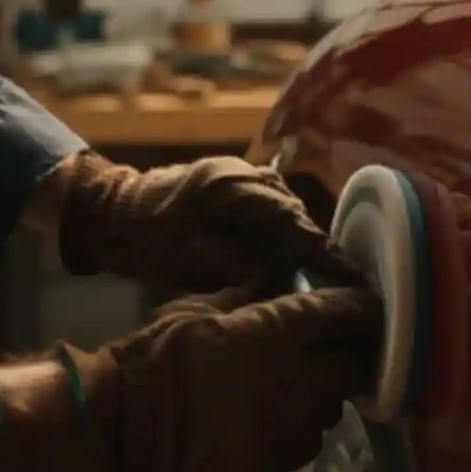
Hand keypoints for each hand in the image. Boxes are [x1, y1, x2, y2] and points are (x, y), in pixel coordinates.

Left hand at [56, 151, 356, 290]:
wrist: (116, 209)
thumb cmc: (142, 233)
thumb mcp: (180, 256)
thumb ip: (230, 263)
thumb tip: (276, 276)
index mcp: (233, 185)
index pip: (290, 222)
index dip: (324, 253)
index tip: (354, 279)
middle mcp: (250, 176)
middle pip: (298, 221)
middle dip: (322, 257)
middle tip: (352, 296)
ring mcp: (251, 180)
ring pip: (292, 222)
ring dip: (306, 254)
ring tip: (333, 289)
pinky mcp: (249, 193)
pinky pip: (280, 220)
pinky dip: (290, 246)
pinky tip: (301, 273)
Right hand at [76, 284, 381, 471]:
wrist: (126, 418)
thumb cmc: (159, 352)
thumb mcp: (205, 306)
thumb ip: (253, 296)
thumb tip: (279, 286)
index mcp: (280, 330)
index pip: (346, 313)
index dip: (362, 307)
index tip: (365, 305)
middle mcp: (299, 377)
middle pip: (354, 363)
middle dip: (349, 351)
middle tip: (335, 344)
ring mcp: (292, 423)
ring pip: (335, 403)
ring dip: (326, 390)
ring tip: (301, 381)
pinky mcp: (279, 458)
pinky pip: (311, 438)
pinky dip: (304, 423)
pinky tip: (280, 413)